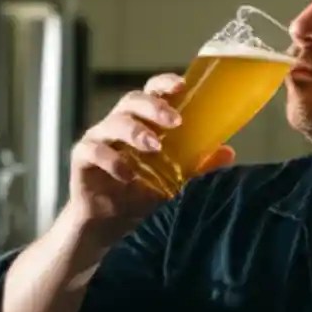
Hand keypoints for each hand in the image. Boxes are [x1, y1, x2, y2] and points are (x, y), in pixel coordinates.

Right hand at [66, 73, 234, 238]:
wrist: (109, 226)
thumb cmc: (140, 197)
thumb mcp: (175, 182)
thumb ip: (198, 166)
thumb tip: (228, 152)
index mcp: (142, 123)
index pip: (152, 93)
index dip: (164, 84)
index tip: (182, 85)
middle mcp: (119, 125)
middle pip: (132, 100)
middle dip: (153, 107)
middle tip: (174, 121)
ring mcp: (99, 139)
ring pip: (113, 122)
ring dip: (134, 131)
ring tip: (153, 146)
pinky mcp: (82, 158)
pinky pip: (93, 150)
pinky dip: (112, 159)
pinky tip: (127, 175)